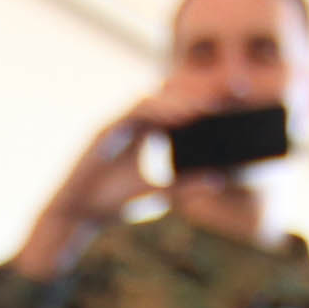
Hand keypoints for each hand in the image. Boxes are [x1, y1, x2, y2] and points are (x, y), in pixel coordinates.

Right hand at [18, 78, 216, 275]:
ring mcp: (116, 123)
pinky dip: (158, 110)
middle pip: (167, 96)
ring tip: (206, 105)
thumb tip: (218, 180)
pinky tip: (180, 115)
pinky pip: (135, 112)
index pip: (176, 108)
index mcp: (144, 132)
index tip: (232, 102)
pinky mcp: (104, 129)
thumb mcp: (157, 194)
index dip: (202, 102)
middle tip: (230, 92)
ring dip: (180, 100)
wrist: (76, 216)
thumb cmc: (111, 203)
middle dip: (197, 91)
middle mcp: (130, 122)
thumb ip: (184, 185)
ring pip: (153, 99)